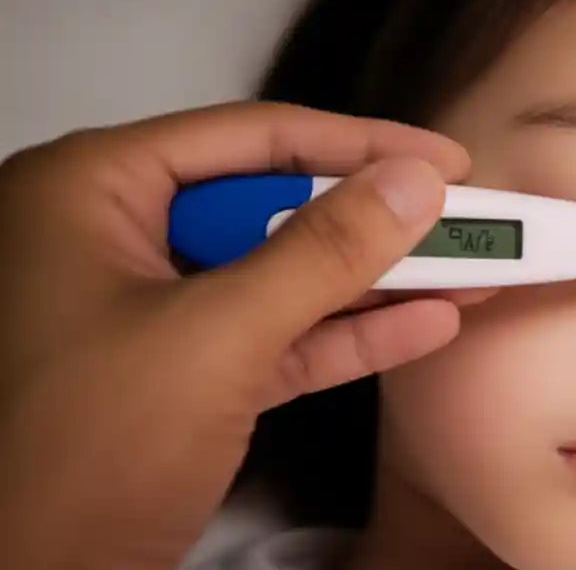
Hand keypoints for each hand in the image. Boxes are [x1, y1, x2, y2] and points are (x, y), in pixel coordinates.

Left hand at [0, 102, 492, 568]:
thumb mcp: (216, 338)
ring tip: (473, 272)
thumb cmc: (88, 451)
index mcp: (90, 191)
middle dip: (376, 224)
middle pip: (272, 208)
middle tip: (468, 221)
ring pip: (282, 275)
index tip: (448, 162)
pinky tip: (427, 324)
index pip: (250, 139)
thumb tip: (417, 180)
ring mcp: (146, 311)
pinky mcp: (179, 378)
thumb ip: (324, 253)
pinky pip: (276, 337)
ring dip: (377, 281)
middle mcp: (116, 236)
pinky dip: (348, 336)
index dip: (360, 145)